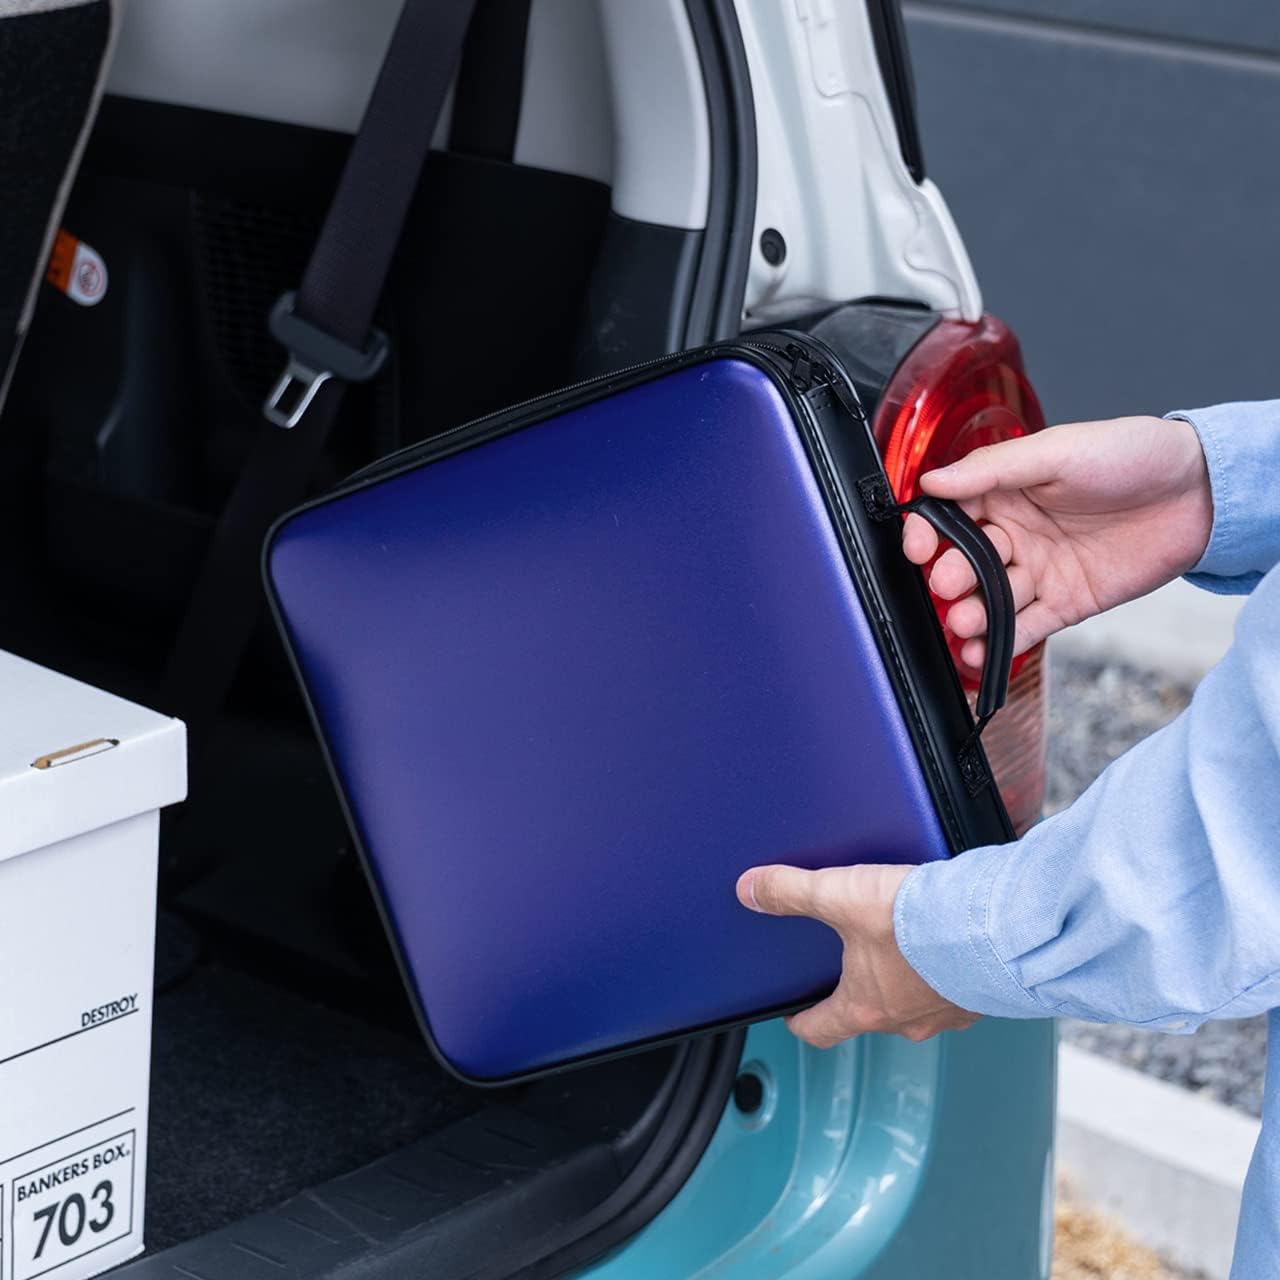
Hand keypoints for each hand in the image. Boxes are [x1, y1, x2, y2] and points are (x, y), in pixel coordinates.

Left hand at [736, 863, 977, 1046]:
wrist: (998, 924)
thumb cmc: (922, 921)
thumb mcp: (841, 895)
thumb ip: (792, 892)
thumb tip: (751, 890)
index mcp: (867, 1007)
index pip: (821, 1030)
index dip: (802, 1020)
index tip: (794, 1013)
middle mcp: (907, 1020)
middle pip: (869, 1014)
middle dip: (858, 990)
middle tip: (851, 963)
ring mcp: (948, 1011)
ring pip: (915, 1003)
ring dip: (905, 980)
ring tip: (902, 945)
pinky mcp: (982, 994)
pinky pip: (955, 989)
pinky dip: (945, 970)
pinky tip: (946, 942)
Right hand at [903, 416, 1212, 667]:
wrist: (1199, 492)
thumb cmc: (1132, 455)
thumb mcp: (1057, 450)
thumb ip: (991, 469)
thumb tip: (933, 481)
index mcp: (1005, 492)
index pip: (949, 516)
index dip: (927, 532)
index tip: (916, 546)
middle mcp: (1016, 533)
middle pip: (966, 562)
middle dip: (952, 577)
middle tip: (949, 584)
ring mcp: (1039, 570)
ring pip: (992, 599)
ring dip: (972, 614)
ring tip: (965, 621)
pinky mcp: (1065, 603)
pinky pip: (1026, 627)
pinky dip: (1003, 642)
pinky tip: (982, 651)